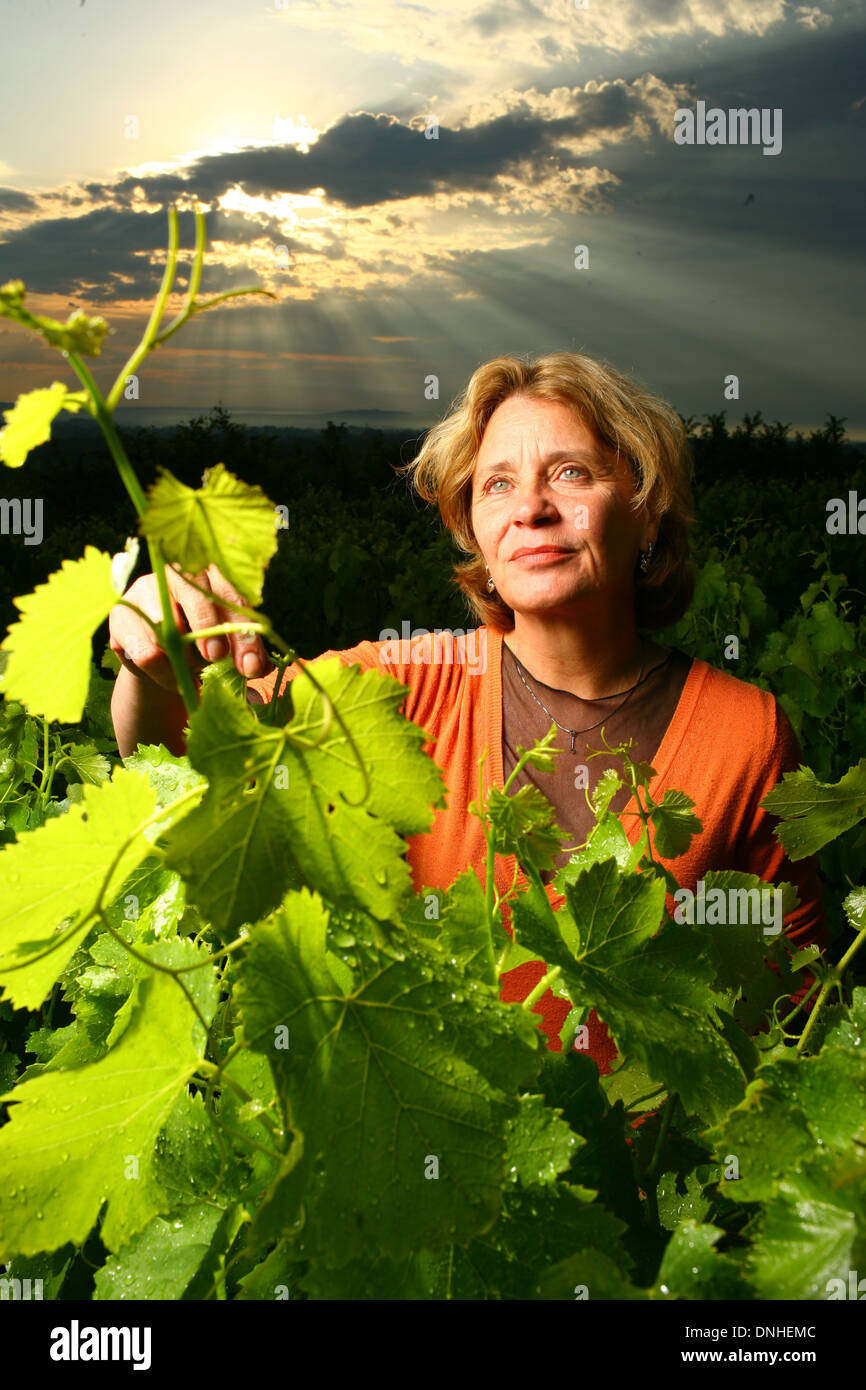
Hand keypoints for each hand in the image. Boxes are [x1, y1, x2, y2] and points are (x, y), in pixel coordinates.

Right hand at [109, 564, 271, 693]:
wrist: (155, 656)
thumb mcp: (226, 646)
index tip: (251, 665)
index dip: (243, 632)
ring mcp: (146, 591)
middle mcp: (178, 575)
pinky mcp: (122, 615)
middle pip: (195, 592)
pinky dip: (164, 673)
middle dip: (208, 626)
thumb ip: (243, 653)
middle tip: (216, 656)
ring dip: (184, 658)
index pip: (232, 597)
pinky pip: (146, 650)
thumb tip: (260, 666)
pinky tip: (173, 680)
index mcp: (212, 577)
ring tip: (193, 671)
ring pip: (168, 626)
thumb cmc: (198, 645)